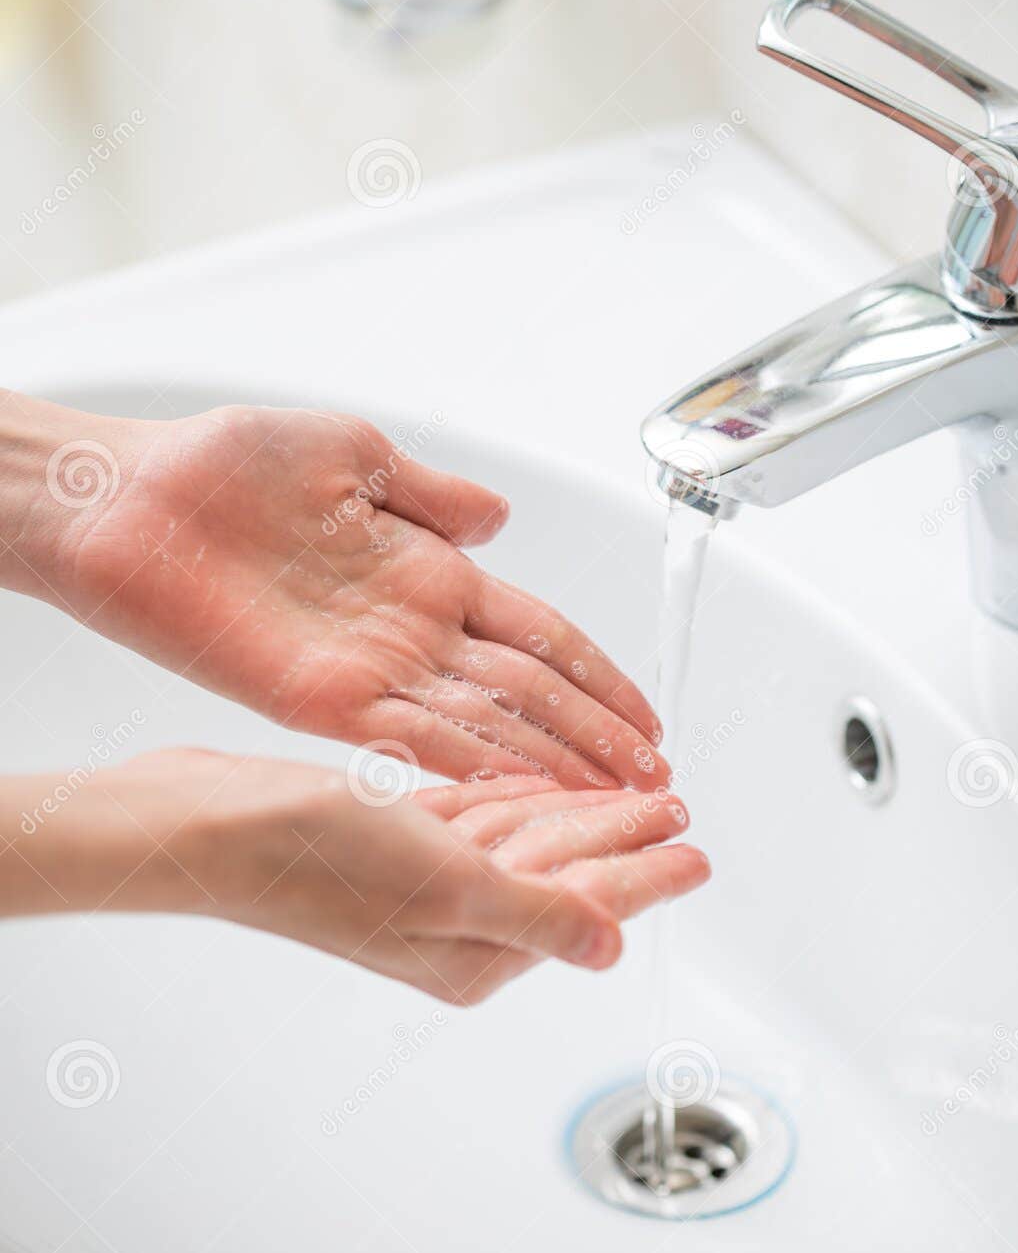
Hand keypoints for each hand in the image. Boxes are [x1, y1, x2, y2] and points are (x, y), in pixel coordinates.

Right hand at [0, 751, 708, 1004]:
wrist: (207, 828)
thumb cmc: (312, 859)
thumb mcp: (446, 886)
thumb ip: (537, 914)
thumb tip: (612, 949)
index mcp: (476, 945)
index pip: (589, 904)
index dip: (648, 874)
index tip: (697, 853)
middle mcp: (453, 919)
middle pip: (563, 871)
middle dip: (624, 839)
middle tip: (678, 812)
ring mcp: (418, 881)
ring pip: (521, 841)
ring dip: (575, 815)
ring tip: (627, 794)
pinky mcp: (386, 840)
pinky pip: (470, 819)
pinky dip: (509, 801)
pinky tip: (534, 785)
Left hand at [19, 399, 668, 790]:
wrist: (128, 499)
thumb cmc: (223, 465)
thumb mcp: (354, 454)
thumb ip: (432, 495)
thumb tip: (500, 518)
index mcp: (424, 571)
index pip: (536, 634)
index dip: (595, 675)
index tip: (645, 713)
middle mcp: (409, 630)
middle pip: (526, 693)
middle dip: (594, 735)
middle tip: (655, 776)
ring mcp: (371, 671)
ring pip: (485, 726)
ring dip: (552, 763)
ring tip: (614, 798)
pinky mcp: (323, 700)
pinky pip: (415, 740)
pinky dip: (475, 767)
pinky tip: (526, 790)